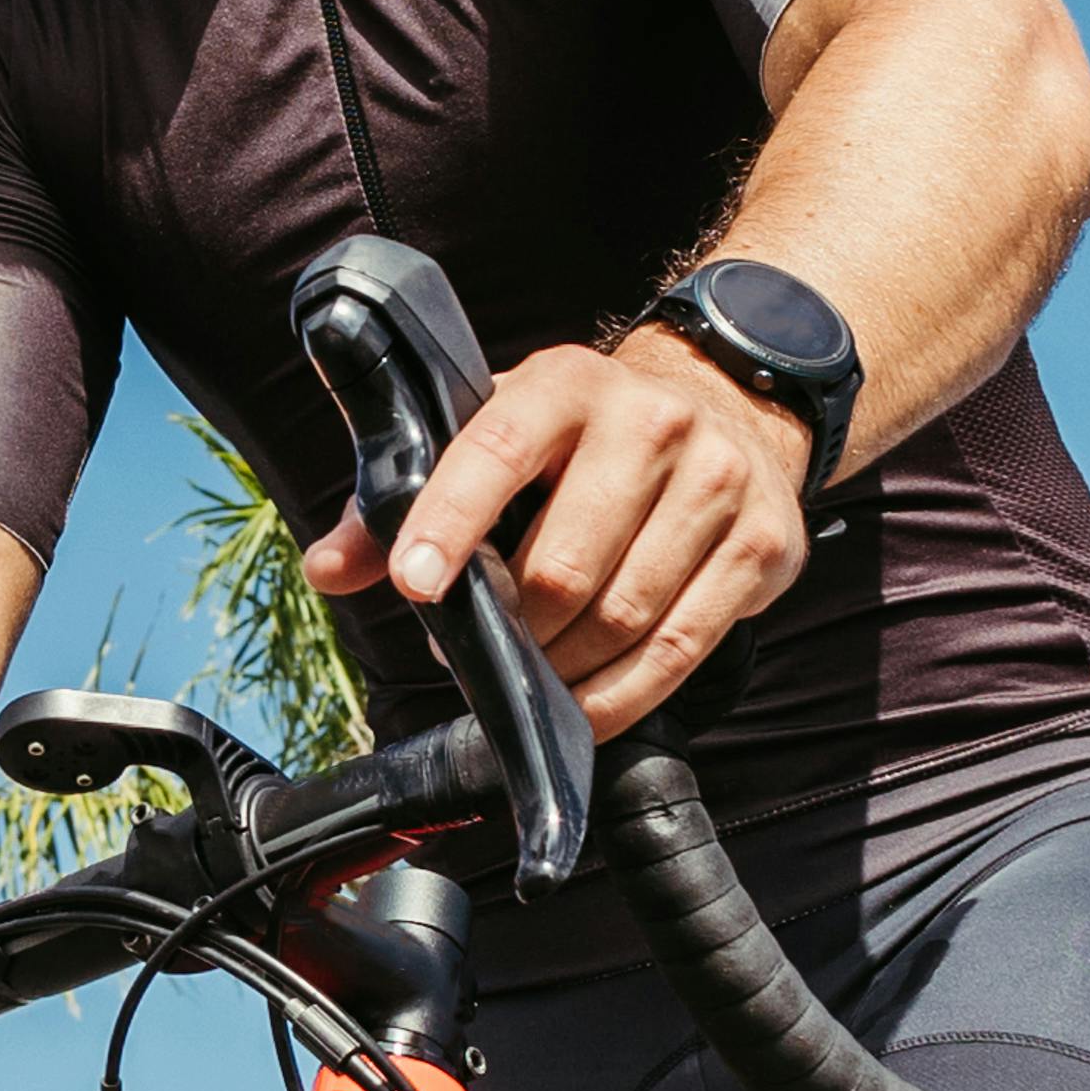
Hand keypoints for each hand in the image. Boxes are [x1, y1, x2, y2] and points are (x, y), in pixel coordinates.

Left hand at [296, 330, 812, 732]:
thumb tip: (327, 570)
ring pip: (624, 615)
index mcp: (566, 384)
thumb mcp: (494, 437)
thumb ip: (402, 500)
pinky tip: (585, 706)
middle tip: (488, 652)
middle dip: (515, 631)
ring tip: (535, 675)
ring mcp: (717, 482)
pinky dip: (622, 696)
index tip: (415, 584)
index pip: (498, 451)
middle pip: (566, 565)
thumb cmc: (581, 442)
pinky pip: (681, 649)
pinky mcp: (761, 545)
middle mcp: (651, 422)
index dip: (450, 521)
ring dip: (565, 671)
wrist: (726, 406)